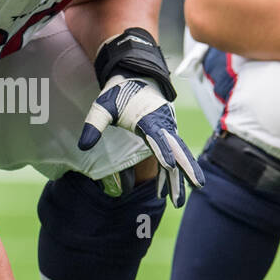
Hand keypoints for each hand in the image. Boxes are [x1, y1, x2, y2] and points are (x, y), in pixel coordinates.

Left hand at [78, 75, 204, 205]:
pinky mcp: (165, 134)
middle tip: (196, 186)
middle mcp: (163, 124)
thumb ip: (94, 124)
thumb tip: (84, 146)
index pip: (158, 136)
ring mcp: (167, 129)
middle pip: (177, 148)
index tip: (169, 166)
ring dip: (180, 178)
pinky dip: (168, 174)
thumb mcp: (102, 106)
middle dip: (186, 169)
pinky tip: (163, 193)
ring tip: (178, 202)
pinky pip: (170, 156)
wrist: (136, 76)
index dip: (164, 150)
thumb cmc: (119, 92)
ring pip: (178, 155)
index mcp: (149, 116)